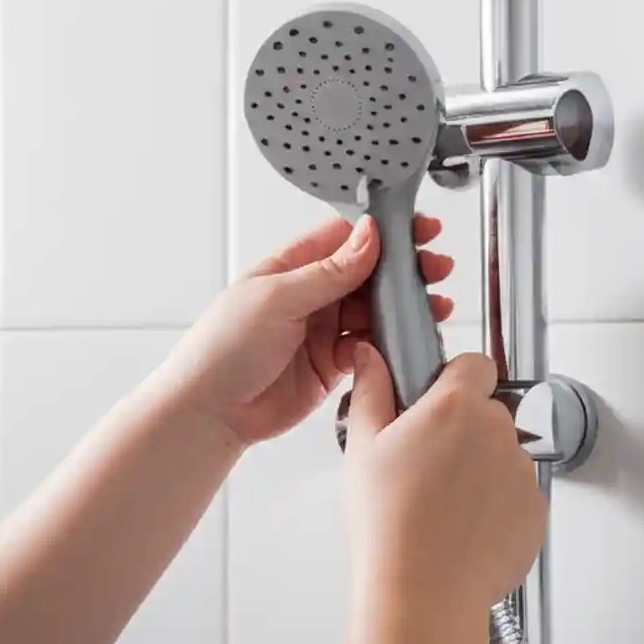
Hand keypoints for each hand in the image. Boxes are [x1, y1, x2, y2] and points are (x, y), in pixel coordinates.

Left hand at [156, 215, 453, 446]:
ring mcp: (320, 331)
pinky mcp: (330, 366)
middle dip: (403, 271)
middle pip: (367, 275)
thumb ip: (329, 271)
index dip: (383, 234)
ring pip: (373, 312)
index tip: (418, 230)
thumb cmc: (221, 349)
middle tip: (435, 268)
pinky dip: (390, 344)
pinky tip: (407, 339)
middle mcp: (307, 296)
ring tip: (434, 306)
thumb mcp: (277, 298)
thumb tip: (368, 236)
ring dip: (403, 309)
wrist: (208, 413)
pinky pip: (368, 348)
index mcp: (290, 268)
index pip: (345, 239)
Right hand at [342, 347, 546, 643]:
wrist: (421, 591)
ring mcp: (522, 472)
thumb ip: (372, 390)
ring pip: (504, 455)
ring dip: (482, 468)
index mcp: (455, 406)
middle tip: (428, 462)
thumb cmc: (388, 525)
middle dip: (464, 429)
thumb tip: (370, 357)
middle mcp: (497, 431)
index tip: (439, 398)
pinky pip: (518, 495)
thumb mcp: (363, 447)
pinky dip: (498, 505)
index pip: (476, 364)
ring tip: (442, 502)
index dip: (456, 379)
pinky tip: (462, 525)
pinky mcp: (535, 510)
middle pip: (488, 412)